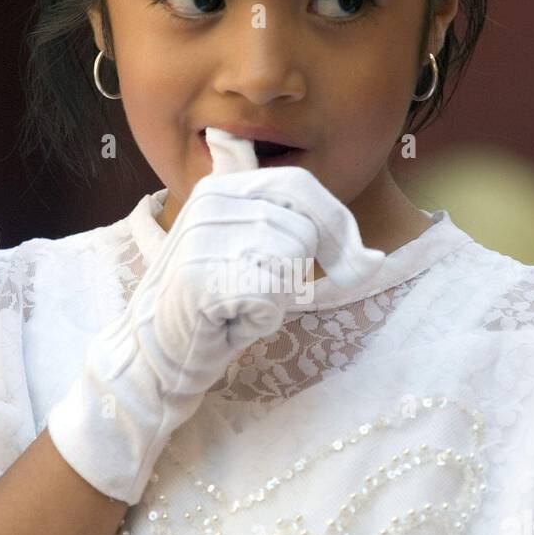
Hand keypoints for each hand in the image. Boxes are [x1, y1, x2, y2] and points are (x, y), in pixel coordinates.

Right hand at [46, 129, 385, 503]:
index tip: (359, 264)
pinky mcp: (202, 278)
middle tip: (257, 293)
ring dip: (276, 298)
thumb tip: (376, 258)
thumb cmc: (216, 304)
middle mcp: (210, 201)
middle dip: (297, 272)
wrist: (158, 349)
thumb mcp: (253, 253)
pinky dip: (261, 319)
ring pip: (290, 262)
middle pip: (302, 230)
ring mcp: (202, 238)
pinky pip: (271, 295)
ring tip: (238, 305)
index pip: (301, 185)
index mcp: (222, 186)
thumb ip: (297, 231)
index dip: (339, 226)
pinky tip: (231, 321)